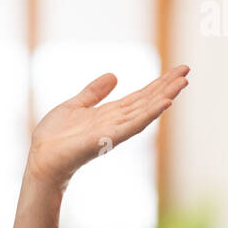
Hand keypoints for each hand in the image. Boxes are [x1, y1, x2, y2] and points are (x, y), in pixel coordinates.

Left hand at [25, 64, 189, 191]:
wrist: (40, 158)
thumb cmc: (54, 137)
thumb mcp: (75, 105)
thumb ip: (93, 92)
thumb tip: (114, 75)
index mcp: (110, 114)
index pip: (140, 96)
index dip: (158, 83)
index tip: (176, 70)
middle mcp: (116, 122)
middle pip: (147, 101)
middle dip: (167, 86)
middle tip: (187, 70)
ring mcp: (113, 131)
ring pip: (145, 111)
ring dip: (164, 96)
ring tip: (183, 83)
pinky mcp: (106, 139)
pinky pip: (132, 125)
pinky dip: (149, 114)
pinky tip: (164, 103)